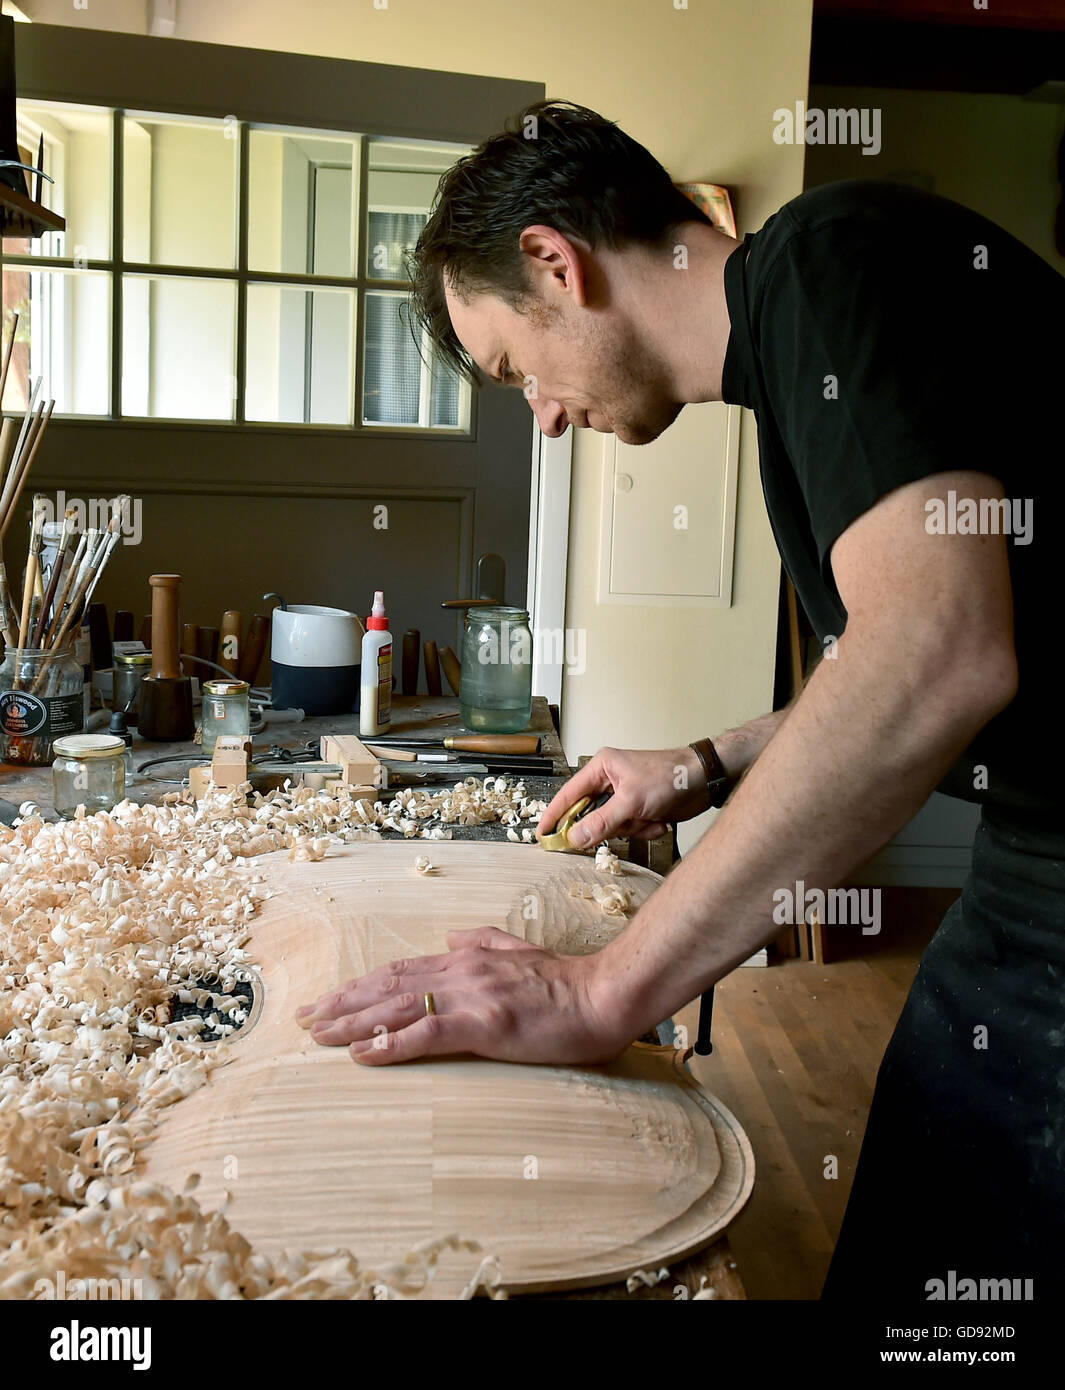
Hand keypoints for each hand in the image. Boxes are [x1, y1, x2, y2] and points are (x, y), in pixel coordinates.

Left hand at [295, 926, 625, 1065]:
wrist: (603, 994)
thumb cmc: (566, 981)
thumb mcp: (520, 949)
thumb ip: (484, 940)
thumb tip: (450, 936)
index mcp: (466, 957)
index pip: (400, 969)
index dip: (360, 984)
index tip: (328, 998)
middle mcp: (460, 970)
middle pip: (388, 985)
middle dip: (342, 1002)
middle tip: (304, 1017)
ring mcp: (470, 994)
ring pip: (397, 1006)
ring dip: (353, 1022)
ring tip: (320, 1035)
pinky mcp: (484, 1022)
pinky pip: (426, 1033)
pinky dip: (389, 1043)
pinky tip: (362, 1054)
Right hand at [538, 745, 709, 847]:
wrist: (706, 780)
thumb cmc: (670, 776)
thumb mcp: (631, 801)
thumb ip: (602, 821)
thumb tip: (575, 838)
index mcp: (602, 768)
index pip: (569, 794)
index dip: (554, 815)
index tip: (542, 834)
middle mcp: (610, 781)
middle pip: (592, 815)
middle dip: (609, 825)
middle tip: (618, 828)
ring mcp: (625, 797)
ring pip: (612, 827)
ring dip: (632, 828)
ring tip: (649, 817)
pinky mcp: (640, 810)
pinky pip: (630, 830)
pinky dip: (645, 830)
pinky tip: (659, 820)